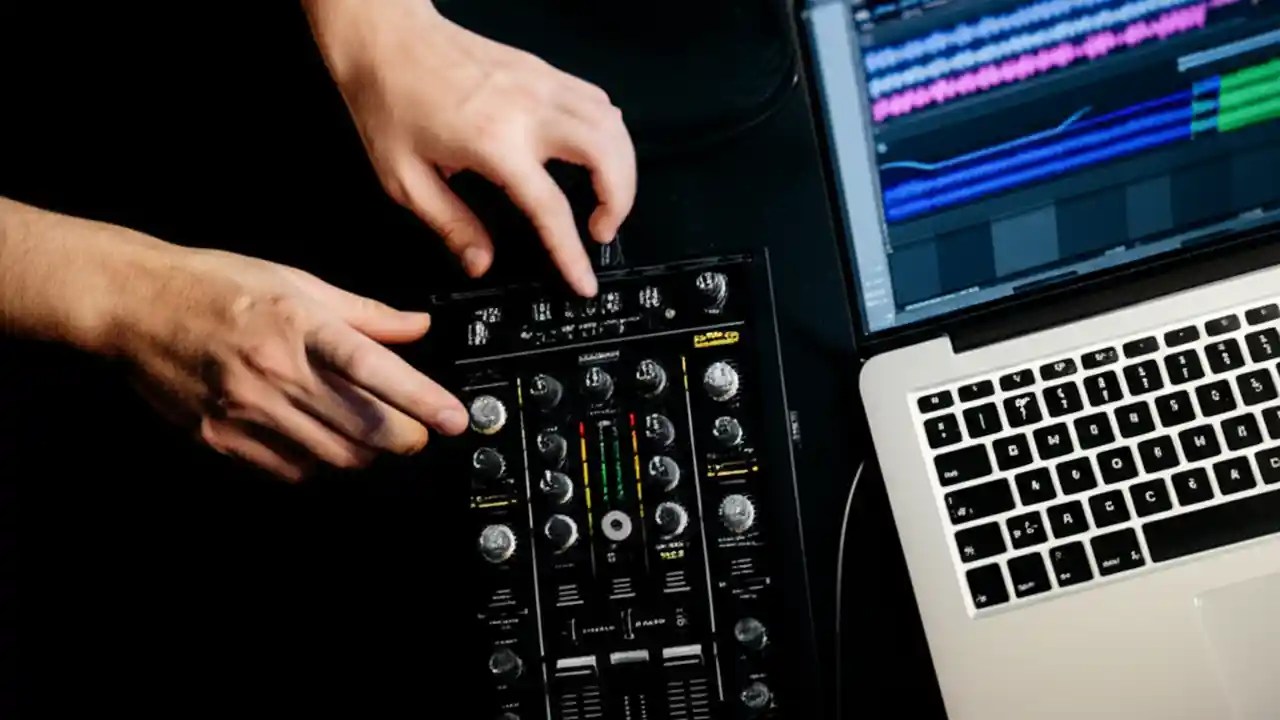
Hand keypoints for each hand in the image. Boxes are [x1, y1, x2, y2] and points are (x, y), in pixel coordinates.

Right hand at [114, 244, 468, 481]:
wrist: (133, 306)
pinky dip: (319, 464)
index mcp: (298, 326)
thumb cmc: (214, 286)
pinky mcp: (223, 440)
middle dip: (405, 437)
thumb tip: (417, 327)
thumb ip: (363, 313)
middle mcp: (275, 374)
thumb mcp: (295, 282)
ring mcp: (247, 412)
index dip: (420, 398)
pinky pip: (292, 471)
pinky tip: (320, 441)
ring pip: (334, 459)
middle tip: (419, 430)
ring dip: (366, 454)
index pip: (373, 370)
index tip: (454, 417)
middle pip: (362, 429)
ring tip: (372, 434)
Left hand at [304, 0, 636, 296]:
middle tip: (600, 229)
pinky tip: (595, 152)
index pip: (551, 208)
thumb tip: (479, 262)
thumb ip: (450, 224)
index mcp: (493, 143)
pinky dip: (609, 131)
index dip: (572, 253)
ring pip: (613, 125)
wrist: (385, 39)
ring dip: (621, 167)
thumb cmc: (389, 99)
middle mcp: (527, 110)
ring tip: (604, 197)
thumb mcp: (404, 179)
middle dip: (620, 202)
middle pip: (607, 156)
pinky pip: (597, 99)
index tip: (583, 280)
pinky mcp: (542, 70)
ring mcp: (540, 84)